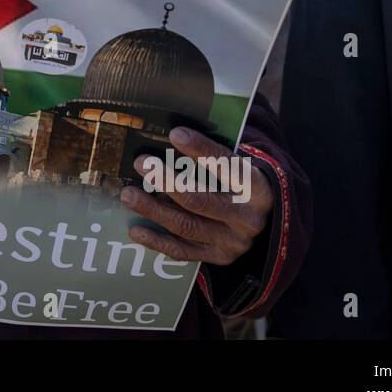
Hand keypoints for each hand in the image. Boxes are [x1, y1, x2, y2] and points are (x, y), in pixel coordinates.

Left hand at [119, 127, 272, 267]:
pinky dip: (156, 240)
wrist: (262, 220)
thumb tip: (173, 137)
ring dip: (153, 209)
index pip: (227, 166)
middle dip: (166, 181)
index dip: (201, 150)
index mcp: (257, 188)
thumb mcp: (237, 167)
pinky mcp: (218, 257)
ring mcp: (232, 242)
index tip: (175, 134)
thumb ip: (212, 156)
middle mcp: (247, 218)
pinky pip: (182, 251)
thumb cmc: (239, 184)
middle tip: (141, 164)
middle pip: (200, 200)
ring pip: (186, 225)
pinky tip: (135, 228)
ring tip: (128, 194)